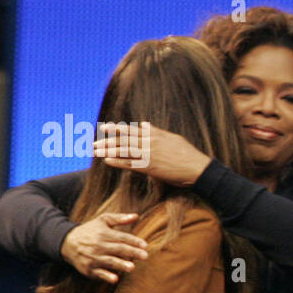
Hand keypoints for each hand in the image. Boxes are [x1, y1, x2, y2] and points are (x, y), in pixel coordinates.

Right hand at [60, 211, 148, 284]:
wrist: (67, 243)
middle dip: (132, 252)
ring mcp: (93, 258)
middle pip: (118, 249)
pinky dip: (106, 276)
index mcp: (104, 233)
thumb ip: (119, 218)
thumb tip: (136, 215)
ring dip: (121, 264)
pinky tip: (115, 279)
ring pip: (110, 261)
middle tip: (145, 256)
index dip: (134, 241)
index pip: (122, 237)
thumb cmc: (90, 231)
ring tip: (132, 267)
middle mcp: (99, 245)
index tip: (145, 245)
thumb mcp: (102, 220)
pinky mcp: (89, 269)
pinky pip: (99, 273)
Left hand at [93, 120, 209, 186]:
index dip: (116, 129)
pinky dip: (117, 162)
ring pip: (124, 150)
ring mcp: (149, 155)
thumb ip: (156, 131)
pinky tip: (107, 161)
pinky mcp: (150, 167)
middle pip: (124, 140)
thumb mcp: (173, 138)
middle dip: (107, 140)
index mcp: (155, 135)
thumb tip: (144, 124)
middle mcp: (150, 142)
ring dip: (108, 150)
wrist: (198, 168)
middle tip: (94, 141)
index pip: (131, 130)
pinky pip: (130, 164)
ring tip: (96, 151)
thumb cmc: (188, 154)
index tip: (105, 127)